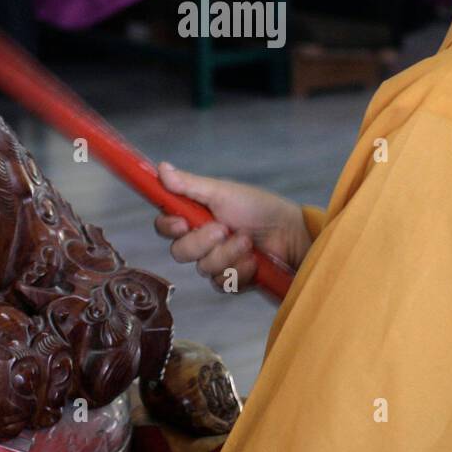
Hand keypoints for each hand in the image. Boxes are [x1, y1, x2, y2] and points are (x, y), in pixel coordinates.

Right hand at [154, 162, 311, 293]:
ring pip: (203, 268)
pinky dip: (240, 270)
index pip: (165, 226)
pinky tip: (254, 260)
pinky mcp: (230, 281)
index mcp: (195, 216)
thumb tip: (161, 168)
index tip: (182, 223)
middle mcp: (201, 241)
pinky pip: (222, 283)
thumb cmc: (258, 207)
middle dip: (203, 242)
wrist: (290, 234)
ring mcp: (215, 262)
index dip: (168, 226)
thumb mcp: (222, 191)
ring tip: (248, 242)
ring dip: (228, 254)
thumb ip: (189, 184)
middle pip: (179, 252)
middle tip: (224, 229)